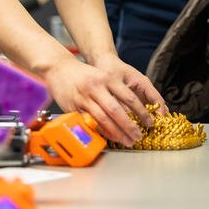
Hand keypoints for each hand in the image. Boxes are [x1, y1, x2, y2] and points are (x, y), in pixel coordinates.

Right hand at [41, 55, 166, 145]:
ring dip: (116, 132)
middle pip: (117, 111)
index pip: (128, 98)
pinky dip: (100, 131)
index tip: (149, 122)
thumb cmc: (84, 74)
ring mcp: (84, 98)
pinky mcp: (74, 107)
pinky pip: (90, 122)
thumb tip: (133, 110)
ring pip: (103, 118)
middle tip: (138, 136)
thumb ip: (115, 90)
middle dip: (129, 126)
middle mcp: (97, 87)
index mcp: (107, 78)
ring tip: (127, 140)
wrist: (60, 68)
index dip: (140, 111)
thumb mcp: (102, 76)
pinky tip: (109, 137)